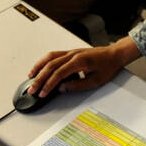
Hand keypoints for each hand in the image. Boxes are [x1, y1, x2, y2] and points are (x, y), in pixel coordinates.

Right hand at [25, 38, 139, 98]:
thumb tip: (62, 88)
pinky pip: (53, 55)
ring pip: (49, 58)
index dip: (49, 84)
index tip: (43, 93)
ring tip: (31, 77)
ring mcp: (70, 52)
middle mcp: (72, 54)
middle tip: (33, 90)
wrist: (114, 54)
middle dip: (40, 79)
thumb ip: (77, 85)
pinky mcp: (70, 53)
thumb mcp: (96, 80)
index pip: (59, 73)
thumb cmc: (108, 66)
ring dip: (38, 67)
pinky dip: (44, 61)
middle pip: (50, 66)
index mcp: (79, 61)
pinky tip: (40, 67)